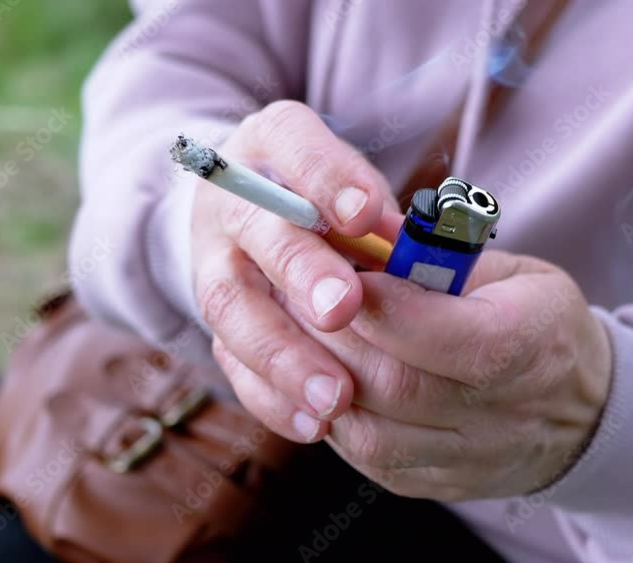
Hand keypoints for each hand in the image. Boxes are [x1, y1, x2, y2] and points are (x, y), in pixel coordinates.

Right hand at [190, 101, 399, 442]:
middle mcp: (232, 199)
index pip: (290, 141)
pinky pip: (230, 362)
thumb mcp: (357, 187)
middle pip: (256, 229)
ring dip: (281, 353)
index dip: (325, 176)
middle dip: (301, 270)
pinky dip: (272, 396)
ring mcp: (210, 259)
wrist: (260, 220)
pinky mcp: (213, 320)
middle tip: (344, 308)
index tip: (366, 215)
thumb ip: (384, 219)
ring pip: (229, 305)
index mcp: (272, 144)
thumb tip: (422, 264)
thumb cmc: (331, 201)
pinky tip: (316, 424)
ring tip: (334, 395)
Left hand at [270, 250, 613, 499]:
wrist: (577, 410)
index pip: (451, 337)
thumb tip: (356, 244)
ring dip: (321, 381)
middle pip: (398, 388)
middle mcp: (505, 414)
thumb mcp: (509, 271)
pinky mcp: (436, 485)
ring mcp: (471, 460)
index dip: (384, 308)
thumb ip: (439, 262)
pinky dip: (333, 417)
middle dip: (334, 340)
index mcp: (534, 343)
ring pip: (371, 434)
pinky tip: (321, 377)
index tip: (341, 276)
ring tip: (299, 338)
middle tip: (295, 300)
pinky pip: (367, 458)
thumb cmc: (532, 319)